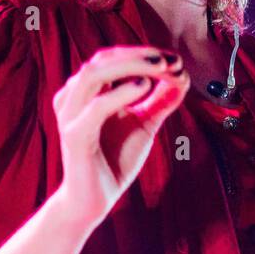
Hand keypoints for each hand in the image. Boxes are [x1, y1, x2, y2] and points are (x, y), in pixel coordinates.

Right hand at [51, 46, 190, 231]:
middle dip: (139, 55)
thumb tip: (183, 76)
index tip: (175, 60)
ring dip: (131, 65)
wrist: (93, 200)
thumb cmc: (114, 159)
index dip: (144, 53)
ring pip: (94, 74)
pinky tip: (144, 87)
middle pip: (103, 59)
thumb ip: (161, 101)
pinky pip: (96, 107)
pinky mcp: (75, 135)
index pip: (113, 58)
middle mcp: (74, 96)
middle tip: (170, 60)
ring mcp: (71, 114)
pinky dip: (120, 92)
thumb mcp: (144, 124)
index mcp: (87, 90)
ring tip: (161, 67)